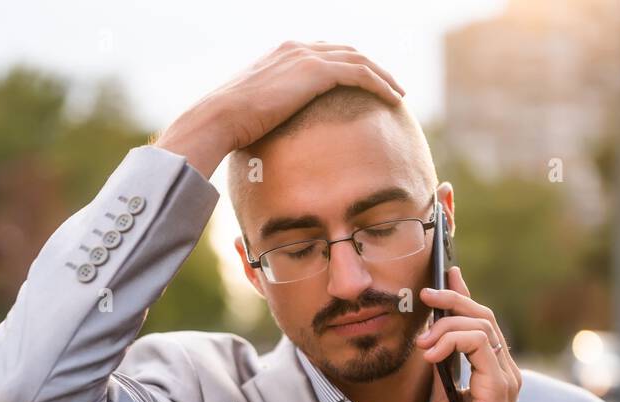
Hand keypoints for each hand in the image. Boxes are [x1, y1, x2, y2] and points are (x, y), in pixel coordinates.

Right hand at [153, 41, 404, 177]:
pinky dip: (379, 84)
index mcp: (283, 54)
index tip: (362, 83)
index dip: (346, 66)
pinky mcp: (318, 71)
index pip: (324, 53)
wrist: (222, 118)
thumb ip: (270, 111)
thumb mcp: (254, 112)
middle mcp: (298, 49)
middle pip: (347, 52)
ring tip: (397, 94)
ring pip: (359, 60)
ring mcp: (308, 57)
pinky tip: (393, 99)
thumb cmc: (231, 125)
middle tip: (389, 86)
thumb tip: (271, 134)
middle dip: (370, 67)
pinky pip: (360, 73)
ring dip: (382, 76)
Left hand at [417, 266, 525, 401]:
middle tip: (425, 295)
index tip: (444, 275)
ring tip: (423, 344)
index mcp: (492, 372)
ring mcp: (505, 377)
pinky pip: (481, 345)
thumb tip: (429, 351)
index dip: (463, 296)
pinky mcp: (499, 387)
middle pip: (482, 316)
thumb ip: (442, 377)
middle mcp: (503, 370)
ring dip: (446, 325)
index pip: (480, 323)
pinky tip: (433, 354)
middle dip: (452, 299)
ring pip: (481, 325)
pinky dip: (454, 340)